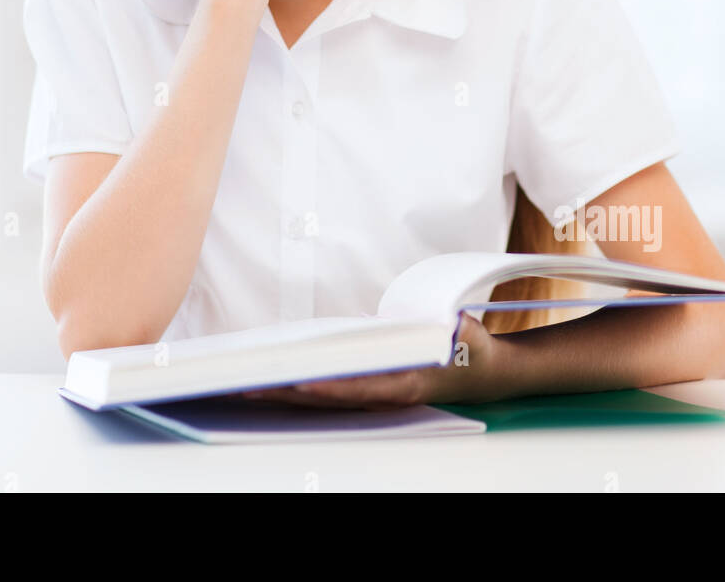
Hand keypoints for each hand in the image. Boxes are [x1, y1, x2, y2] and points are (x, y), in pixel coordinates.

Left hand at [236, 313, 499, 409]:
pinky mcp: (365, 390)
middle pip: (328, 399)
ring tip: (239, 383)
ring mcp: (372, 397)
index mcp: (408, 385)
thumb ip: (461, 333)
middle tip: (242, 383)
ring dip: (282, 392)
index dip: (330, 387)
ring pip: (320, 399)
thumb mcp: (472, 337)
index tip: (298, 383)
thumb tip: (454, 325)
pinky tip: (268, 377)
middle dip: (286, 392)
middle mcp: (384, 397)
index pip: (362, 388)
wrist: (485, 375)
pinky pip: (325, 391)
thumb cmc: (475, 351)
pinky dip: (297, 386)